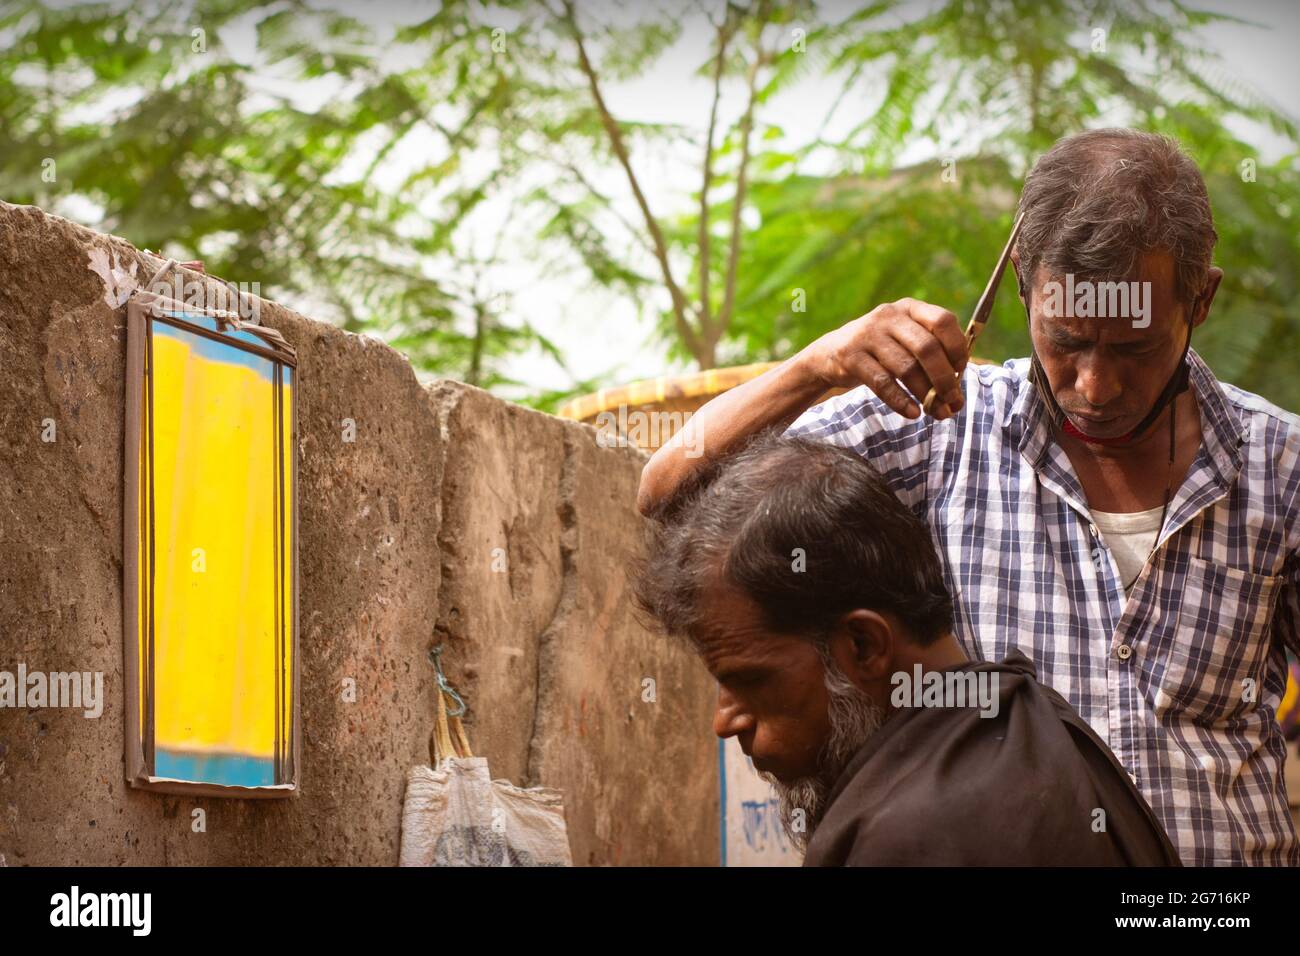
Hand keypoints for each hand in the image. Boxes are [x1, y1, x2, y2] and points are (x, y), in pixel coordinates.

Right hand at [799, 298, 967, 419]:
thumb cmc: (879, 350)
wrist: (830, 354)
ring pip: (906, 368)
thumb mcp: (904, 339)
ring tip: (937, 412)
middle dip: (944, 378)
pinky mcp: (851, 356)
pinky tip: (913, 413)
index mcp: (909, 308)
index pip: (943, 321)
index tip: (960, 371)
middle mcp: (889, 316)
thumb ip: (931, 353)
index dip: (957, 348)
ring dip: (926, 395)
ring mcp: (868, 335)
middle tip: (953, 401)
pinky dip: (900, 401)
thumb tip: (958, 392)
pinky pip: (882, 382)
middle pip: (927, 348)